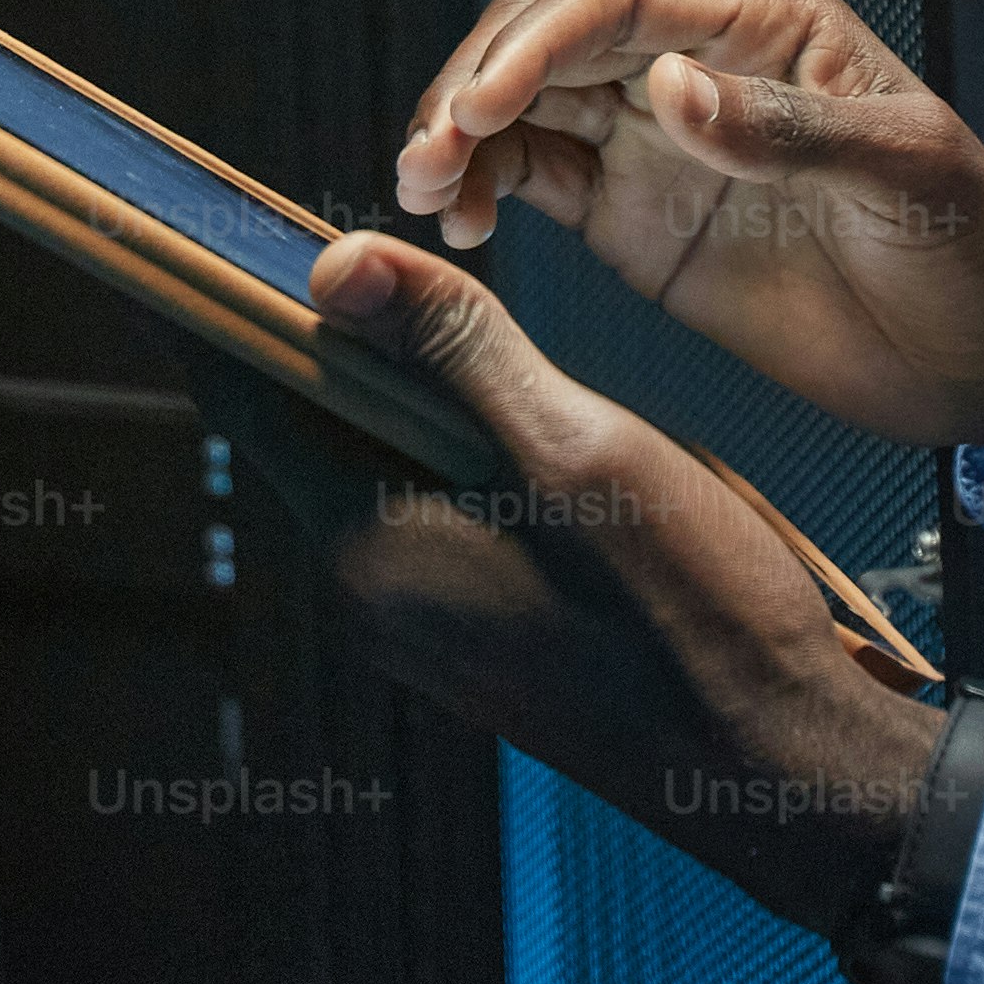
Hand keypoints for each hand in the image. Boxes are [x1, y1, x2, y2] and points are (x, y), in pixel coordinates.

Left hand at [208, 231, 947, 933]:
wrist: (778, 770)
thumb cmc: (689, 614)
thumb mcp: (576, 448)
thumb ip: (454, 348)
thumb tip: (332, 263)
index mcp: (370, 545)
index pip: (246, 394)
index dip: (221, 294)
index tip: (206, 212)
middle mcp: (373, 593)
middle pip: (305, 422)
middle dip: (319, 325)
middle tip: (340, 225)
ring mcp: (425, 621)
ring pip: (373, 462)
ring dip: (397, 383)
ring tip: (438, 305)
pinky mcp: (479, 631)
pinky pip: (429, 507)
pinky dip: (443, 441)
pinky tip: (511, 408)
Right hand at [390, 0, 983, 455]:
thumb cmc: (978, 245)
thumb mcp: (905, 175)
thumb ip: (786, 132)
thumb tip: (671, 88)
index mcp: (762, 27)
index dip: (537, 40)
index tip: (482, 103)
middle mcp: (696, 70)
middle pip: (547, 36)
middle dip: (475, 80)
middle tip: (429, 153)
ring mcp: (658, 144)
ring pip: (523, 103)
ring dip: (458, 133)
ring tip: (420, 192)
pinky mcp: (635, 219)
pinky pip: (533, 176)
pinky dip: (478, 187)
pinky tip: (456, 222)